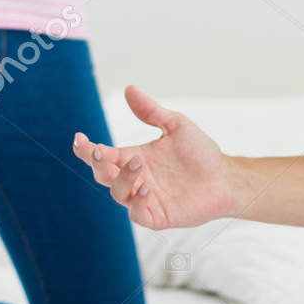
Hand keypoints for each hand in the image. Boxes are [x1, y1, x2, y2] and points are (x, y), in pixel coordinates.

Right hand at [72, 86, 235, 229]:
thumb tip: (129, 88)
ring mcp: (144, 199)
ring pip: (118, 194)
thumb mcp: (175, 126)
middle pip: (104, 175)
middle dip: (98, 164)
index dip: (87, 150)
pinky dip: (137, 202)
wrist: (225, 176)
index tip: (79, 139)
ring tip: (137, 164)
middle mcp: (134, 179)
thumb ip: (151, 111)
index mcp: (133, 158)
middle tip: (102, 152)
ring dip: (122, 179)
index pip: (103, 155)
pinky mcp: (157, 215)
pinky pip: (138, 214)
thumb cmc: (200, 152)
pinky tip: (145, 188)